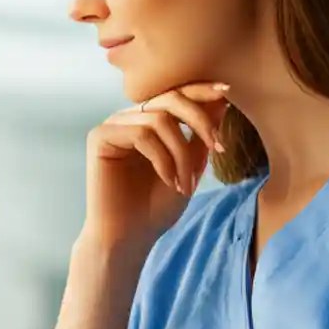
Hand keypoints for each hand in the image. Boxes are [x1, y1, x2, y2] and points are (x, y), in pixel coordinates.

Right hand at [80, 83, 230, 252]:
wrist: (129, 238)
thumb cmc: (156, 208)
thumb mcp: (189, 167)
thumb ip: (200, 136)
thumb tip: (221, 100)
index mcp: (147, 121)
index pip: (176, 94)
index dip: (202, 90)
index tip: (228, 93)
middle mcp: (128, 118)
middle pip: (170, 98)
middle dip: (200, 120)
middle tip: (218, 147)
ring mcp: (112, 126)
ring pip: (159, 119)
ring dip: (182, 153)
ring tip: (186, 184)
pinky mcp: (100, 138)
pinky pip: (141, 134)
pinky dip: (162, 158)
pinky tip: (168, 180)